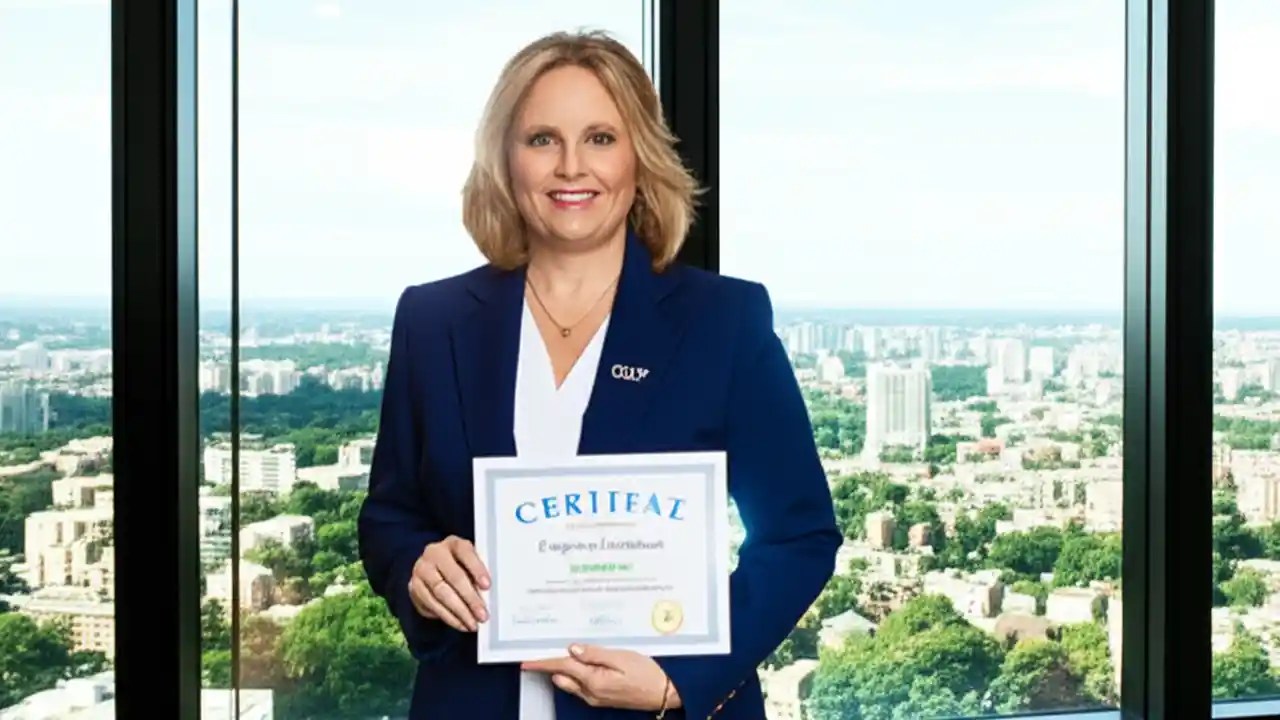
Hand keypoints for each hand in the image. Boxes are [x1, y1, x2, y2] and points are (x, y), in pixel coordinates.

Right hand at [407, 535, 489, 631]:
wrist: (432, 568)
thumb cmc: (460, 566)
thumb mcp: (469, 563)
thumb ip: (478, 573)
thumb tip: (489, 595)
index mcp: (453, 543)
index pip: (465, 552)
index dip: (477, 569)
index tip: (487, 586)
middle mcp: (433, 553)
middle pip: (453, 577)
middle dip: (469, 599)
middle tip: (482, 615)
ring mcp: (421, 570)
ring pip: (440, 594)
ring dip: (459, 612)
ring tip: (473, 624)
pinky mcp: (413, 587)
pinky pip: (431, 605)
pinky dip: (448, 617)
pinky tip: (460, 624)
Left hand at [521, 644, 680, 711]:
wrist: (665, 693)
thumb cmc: (647, 674)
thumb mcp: (622, 658)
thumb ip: (595, 654)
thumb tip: (572, 649)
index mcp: (593, 681)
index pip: (562, 668)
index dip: (543, 662)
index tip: (526, 661)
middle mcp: (590, 693)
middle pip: (562, 676)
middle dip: (552, 663)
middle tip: (547, 646)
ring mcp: (596, 697)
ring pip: (570, 681)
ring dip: (565, 668)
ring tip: (567, 650)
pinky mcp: (602, 698)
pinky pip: (581, 685)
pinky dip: (577, 673)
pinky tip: (584, 661)